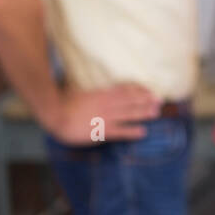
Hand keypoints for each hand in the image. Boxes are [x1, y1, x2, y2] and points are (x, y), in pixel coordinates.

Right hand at [40, 83, 160, 143]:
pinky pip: (120, 131)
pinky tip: (143, 132)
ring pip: (128, 114)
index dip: (138, 90)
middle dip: (146, 100)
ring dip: (143, 113)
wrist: (54, 115)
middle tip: (160, 101)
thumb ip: (88, 88)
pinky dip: (132, 132)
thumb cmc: (63, 102)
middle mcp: (106, 104)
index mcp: (101, 94)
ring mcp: (105, 117)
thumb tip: (89, 82)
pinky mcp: (101, 130)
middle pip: (130, 101)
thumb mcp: (77, 89)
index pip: (124, 90)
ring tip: (156, 113)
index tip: (149, 90)